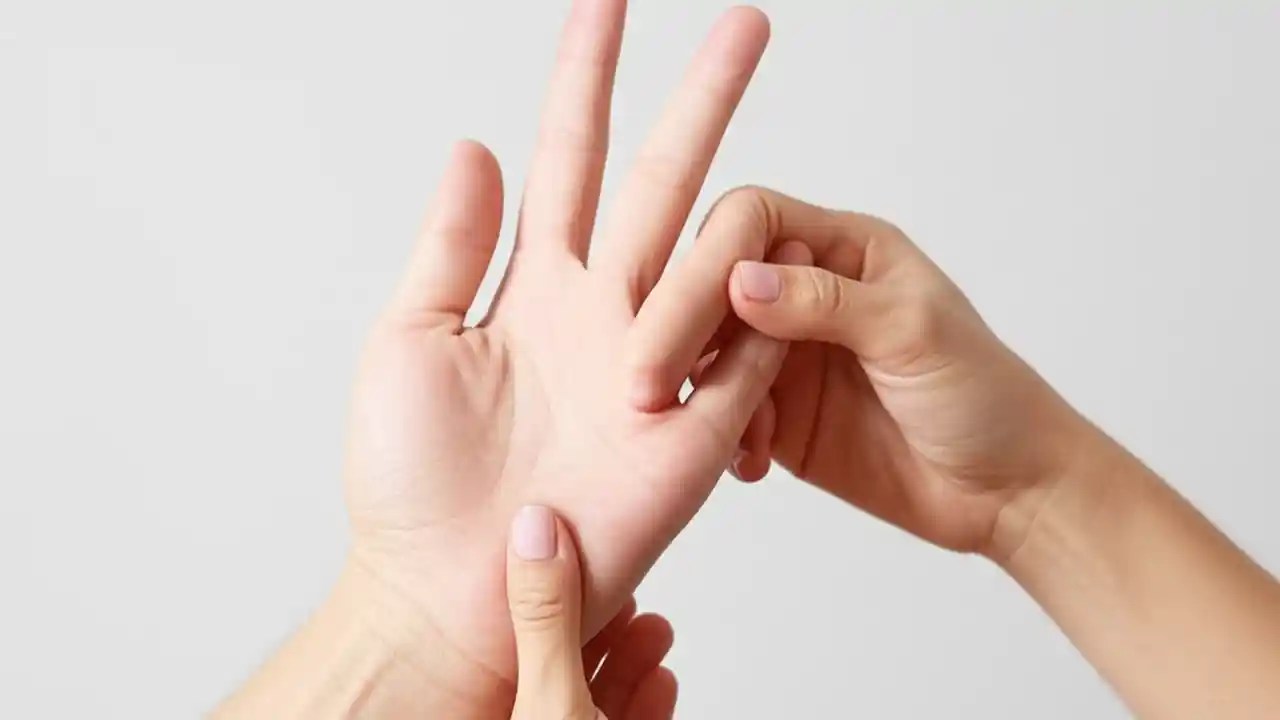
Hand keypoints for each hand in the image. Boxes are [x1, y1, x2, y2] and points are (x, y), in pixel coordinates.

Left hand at [341, 0, 779, 703]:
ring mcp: (658, 361)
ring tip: (720, 233)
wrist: (451, 591)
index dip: (587, 76)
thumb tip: (474, 145)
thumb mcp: (409, 341)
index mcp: (534, 285)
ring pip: (714, 250)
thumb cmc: (411, 484)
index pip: (570, 153)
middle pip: (664, 178)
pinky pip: (750, 354)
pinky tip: (777, 260)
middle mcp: (603, 309)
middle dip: (703, 96)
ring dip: (736, 199)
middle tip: (745, 24)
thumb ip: (450, 243)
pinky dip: (767, 309)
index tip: (605, 3)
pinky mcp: (699, 428)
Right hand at [694, 188, 1087, 554]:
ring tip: (709, 435)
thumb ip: (828, 304)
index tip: (676, 325)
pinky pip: (718, 411)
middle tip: (645, 388)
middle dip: (673, 332)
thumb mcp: (915, 335)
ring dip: (695, 390)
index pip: (746, 224)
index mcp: (841, 250)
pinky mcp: (775, 415)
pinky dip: (715, 434)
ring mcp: (784, 355)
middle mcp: (803, 293)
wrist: (1007, 492)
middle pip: (708, 283)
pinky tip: (747, 463)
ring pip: (703, 350)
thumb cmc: (985, 397)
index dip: (704, 265)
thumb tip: (739, 282)